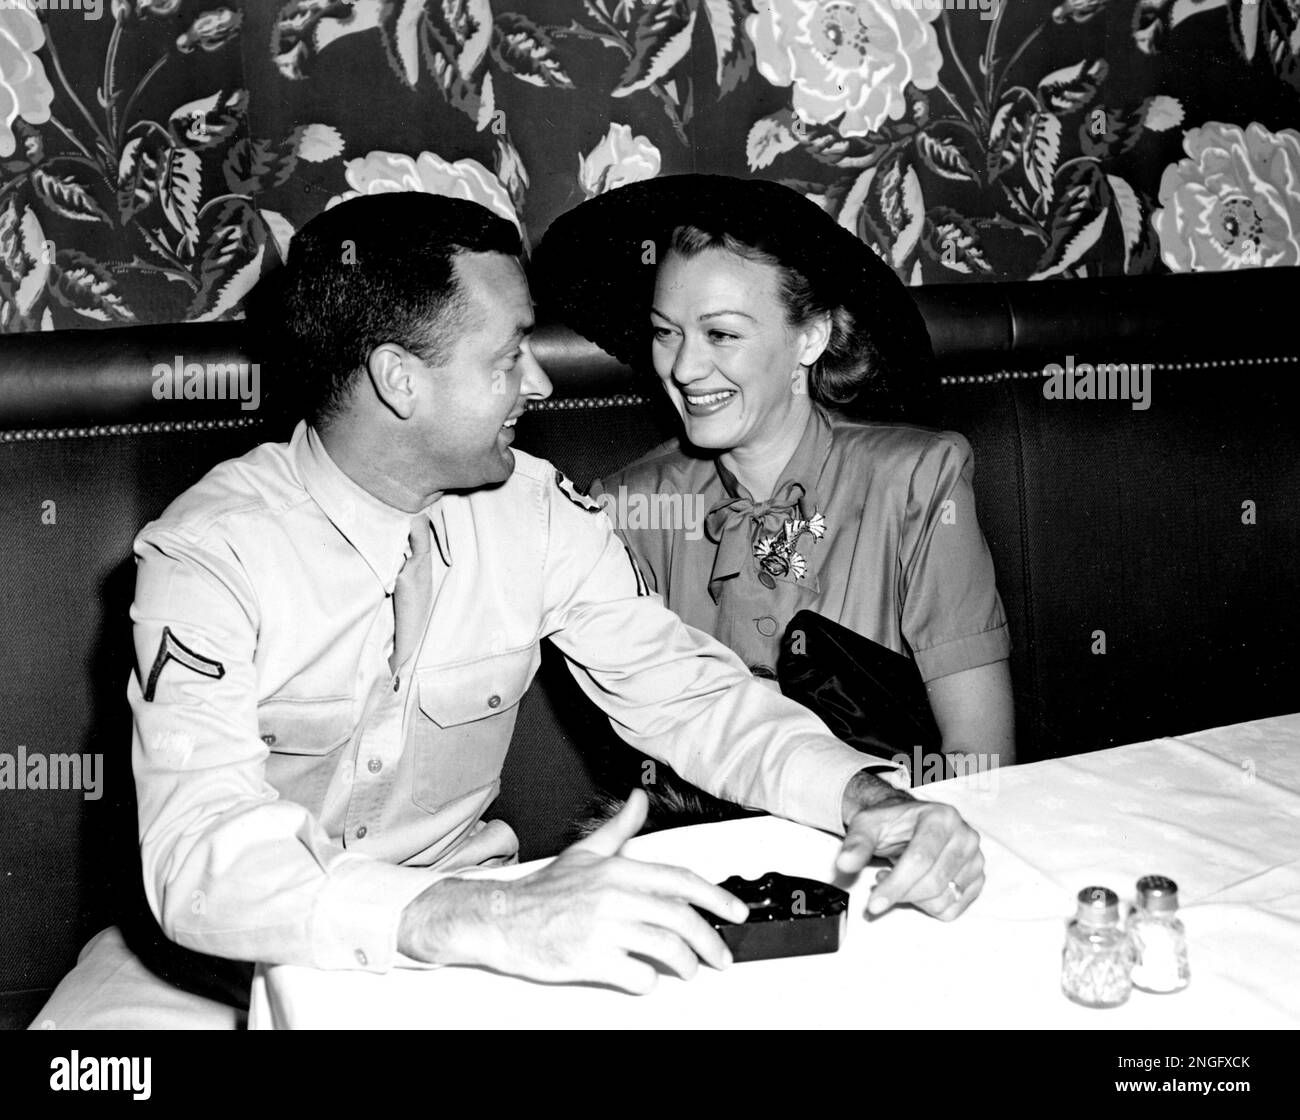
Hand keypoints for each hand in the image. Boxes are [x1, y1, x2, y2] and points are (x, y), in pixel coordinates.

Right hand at [400, 789, 747, 992]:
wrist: (502, 919)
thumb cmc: (544, 891)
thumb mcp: (585, 852)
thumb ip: (619, 828)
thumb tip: (639, 800)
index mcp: (618, 869)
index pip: (681, 880)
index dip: (715, 897)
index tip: (735, 911)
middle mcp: (614, 895)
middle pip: (680, 917)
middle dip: (710, 939)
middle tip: (721, 955)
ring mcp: (603, 928)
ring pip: (665, 947)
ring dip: (686, 963)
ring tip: (689, 969)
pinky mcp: (591, 958)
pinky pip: (637, 975)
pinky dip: (649, 981)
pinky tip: (647, 979)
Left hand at [835, 798, 983, 920]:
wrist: (911, 822)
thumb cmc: (892, 823)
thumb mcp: (868, 825)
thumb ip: (856, 843)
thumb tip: (845, 863)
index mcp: (941, 816)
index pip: (920, 859)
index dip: (895, 885)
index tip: (874, 903)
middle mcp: (965, 836)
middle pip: (933, 882)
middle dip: (901, 893)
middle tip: (880, 883)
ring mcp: (975, 859)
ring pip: (943, 899)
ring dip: (913, 899)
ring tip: (897, 878)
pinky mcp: (977, 879)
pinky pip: (952, 909)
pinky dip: (928, 907)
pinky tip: (915, 887)